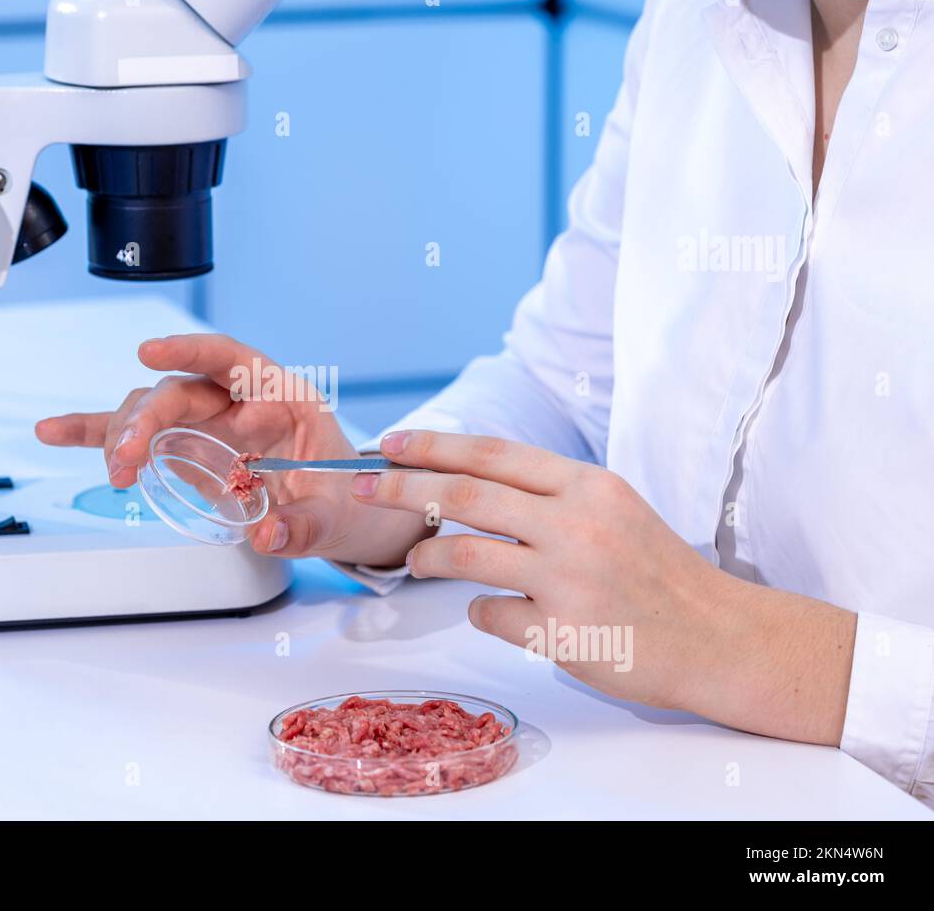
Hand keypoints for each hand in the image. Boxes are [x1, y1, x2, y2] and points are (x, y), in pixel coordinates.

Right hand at [35, 334, 431, 564]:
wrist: (341, 513)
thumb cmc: (344, 498)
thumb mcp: (336, 515)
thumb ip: (304, 526)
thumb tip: (267, 533)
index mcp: (282, 396)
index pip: (232, 358)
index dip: (191, 349)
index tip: (151, 353)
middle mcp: (238, 401)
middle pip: (179, 391)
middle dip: (146, 417)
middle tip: (127, 457)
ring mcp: (207, 424)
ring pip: (152, 411)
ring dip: (122, 435)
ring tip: (116, 472)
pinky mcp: (186, 450)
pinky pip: (136, 438)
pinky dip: (94, 436)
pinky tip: (52, 433)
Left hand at [351, 429, 856, 744]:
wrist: (719, 639)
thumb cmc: (659, 573)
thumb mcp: (613, 509)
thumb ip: (550, 495)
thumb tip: (468, 481)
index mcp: (589, 486)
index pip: (494, 453)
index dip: (434, 446)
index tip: (390, 444)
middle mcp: (576, 525)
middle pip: (465, 494)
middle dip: (402, 487)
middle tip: (362, 486)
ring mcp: (567, 581)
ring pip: (462, 554)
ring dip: (425, 556)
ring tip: (416, 561)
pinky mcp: (561, 634)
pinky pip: (490, 615)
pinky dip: (482, 612)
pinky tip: (501, 613)